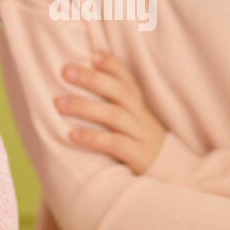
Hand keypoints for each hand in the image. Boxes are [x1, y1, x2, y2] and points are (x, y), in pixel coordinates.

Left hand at [55, 51, 166, 173]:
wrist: (171, 174)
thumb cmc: (139, 144)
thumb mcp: (133, 121)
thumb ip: (113, 106)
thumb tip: (80, 86)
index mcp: (138, 105)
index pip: (127, 78)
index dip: (111, 65)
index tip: (92, 54)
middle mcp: (140, 115)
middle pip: (118, 91)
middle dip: (91, 79)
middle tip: (65, 71)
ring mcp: (141, 135)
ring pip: (114, 115)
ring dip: (84, 107)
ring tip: (59, 103)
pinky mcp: (138, 156)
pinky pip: (116, 143)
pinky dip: (93, 138)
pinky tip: (72, 135)